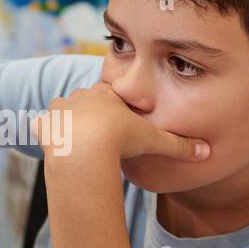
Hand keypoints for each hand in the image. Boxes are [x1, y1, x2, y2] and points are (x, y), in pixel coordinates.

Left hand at [32, 82, 208, 163]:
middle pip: (86, 100)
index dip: (114, 107)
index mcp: (105, 95)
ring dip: (68, 121)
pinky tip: (53, 143)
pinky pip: (42, 126)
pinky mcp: (45, 127)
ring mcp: (60, 111)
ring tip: (77, 138)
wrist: (86, 148)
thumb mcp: (154, 140)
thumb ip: (178, 145)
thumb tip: (206, 153)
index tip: (119, 122)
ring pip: (63, 110)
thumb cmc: (121, 139)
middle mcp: (81, 97)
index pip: (109, 94)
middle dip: (91, 113)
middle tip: (100, 133)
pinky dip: (46, 133)